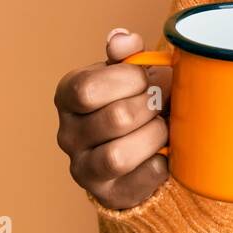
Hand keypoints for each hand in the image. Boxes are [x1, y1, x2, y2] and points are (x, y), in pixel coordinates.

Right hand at [54, 28, 172, 209]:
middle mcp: (67, 134)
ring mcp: (83, 167)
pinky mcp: (108, 193)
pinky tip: (165, 152)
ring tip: (163, 127)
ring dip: (155, 136)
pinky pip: (142, 179)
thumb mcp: (129, 71)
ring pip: (120, 156)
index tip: (147, 78)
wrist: (141, 146)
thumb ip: (127, 53)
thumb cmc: (135, 98)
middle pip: (114, 118)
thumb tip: (121, 39)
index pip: (87, 88)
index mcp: (68, 95)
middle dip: (151, 106)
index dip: (129, 80)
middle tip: (162, 102)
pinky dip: (162, 163)